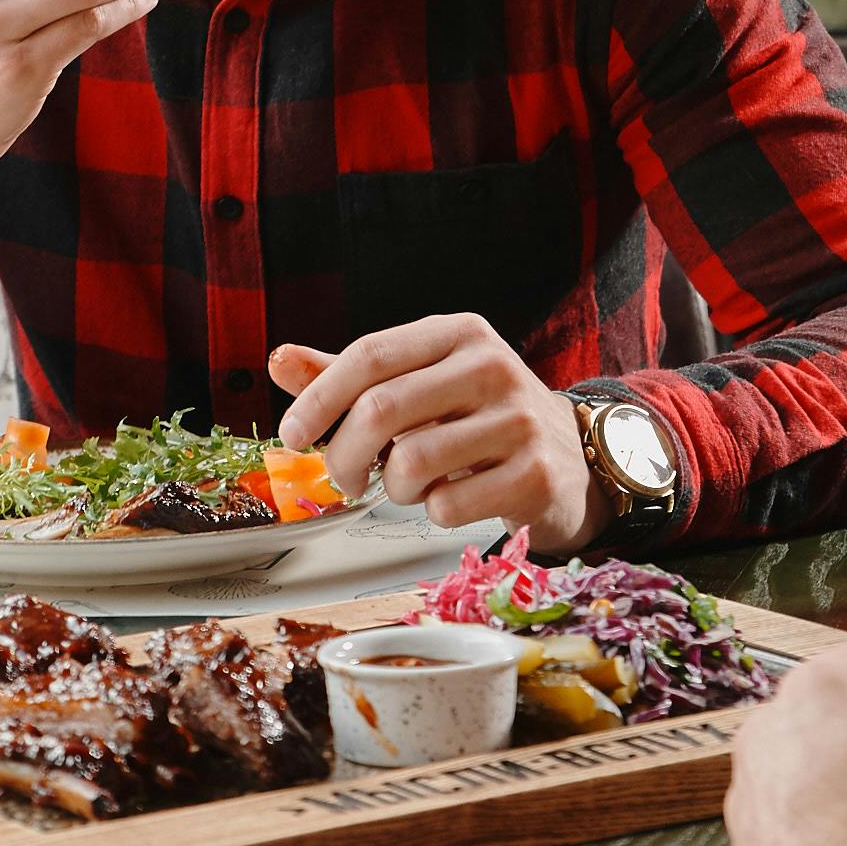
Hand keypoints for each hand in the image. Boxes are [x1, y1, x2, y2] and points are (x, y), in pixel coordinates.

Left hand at [269, 314, 610, 544]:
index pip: (370, 354)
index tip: (292, 434)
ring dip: (394, 489)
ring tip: (412, 484)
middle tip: (345, 479)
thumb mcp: (421, 382)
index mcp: (457, 333)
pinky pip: (448, 505)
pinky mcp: (535, 473)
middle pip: (382, 409)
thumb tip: (279, 360)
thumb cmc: (478, 416)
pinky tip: (454, 497)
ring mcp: (518, 419)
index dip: (320, 397)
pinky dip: (435, 512)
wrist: (568, 458)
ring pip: (412, 463)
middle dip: (345, 455)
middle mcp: (492, 365)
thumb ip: (351, 375)